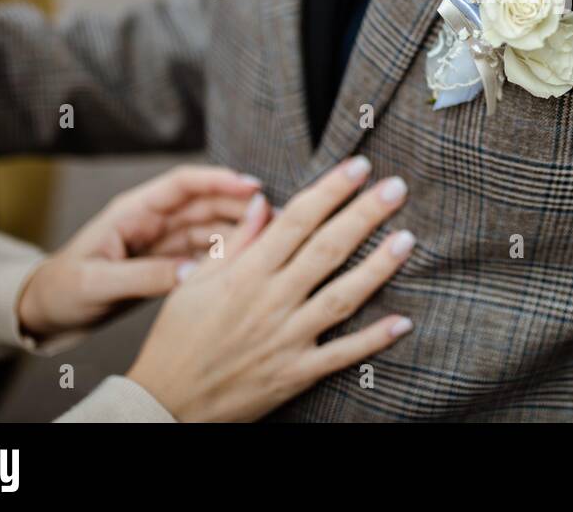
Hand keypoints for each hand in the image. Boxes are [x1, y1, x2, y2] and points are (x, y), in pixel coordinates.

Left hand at [17, 166, 261, 341]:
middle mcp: (152, 221)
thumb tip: (193, 274)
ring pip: (210, 228)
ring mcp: (162, 242)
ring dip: (240, 229)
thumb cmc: (61, 292)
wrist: (44, 315)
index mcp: (132, 212)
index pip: (184, 185)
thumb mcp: (97, 284)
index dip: (220, 180)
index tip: (253, 186)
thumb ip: (145, 276)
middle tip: (277, 215)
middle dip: (241, 205)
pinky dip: (227, 254)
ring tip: (273, 237)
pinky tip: (249, 259)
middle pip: (206, 203)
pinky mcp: (167, 264)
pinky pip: (204, 253)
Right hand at [126, 157, 414, 421]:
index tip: (357, 167)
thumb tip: (264, 201)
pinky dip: (373, 339)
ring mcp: (285, 340)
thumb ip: (236, 241)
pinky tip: (403, 321)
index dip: (330, 190)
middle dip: (364, 215)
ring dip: (378, 268)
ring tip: (408, 239)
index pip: (296, 221)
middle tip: (396, 187)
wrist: (165, 405)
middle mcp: (269, 303)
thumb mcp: (195, 283)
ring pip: (341, 298)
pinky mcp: (295, 374)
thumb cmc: (177, 340)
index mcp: (245, 275)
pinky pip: (341, 356)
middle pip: (326, 250)